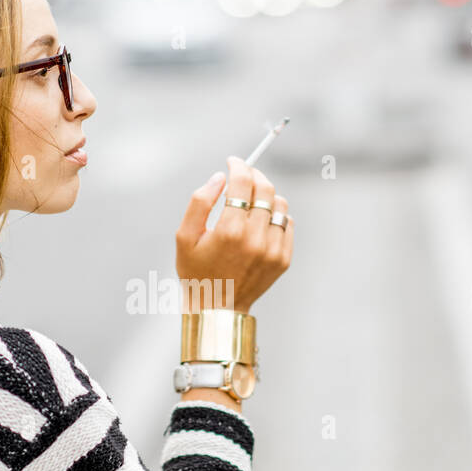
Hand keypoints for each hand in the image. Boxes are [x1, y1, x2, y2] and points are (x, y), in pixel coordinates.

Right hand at [175, 155, 292, 312]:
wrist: (218, 309)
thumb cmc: (196, 272)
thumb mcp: (184, 237)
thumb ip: (199, 202)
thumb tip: (220, 177)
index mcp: (229, 231)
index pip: (243, 183)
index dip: (238, 165)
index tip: (233, 161)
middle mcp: (255, 239)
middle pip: (265, 189)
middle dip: (254, 175)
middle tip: (243, 175)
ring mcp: (273, 250)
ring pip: (280, 204)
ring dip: (267, 194)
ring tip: (251, 199)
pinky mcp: (283, 259)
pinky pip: (287, 223)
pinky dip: (276, 215)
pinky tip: (261, 220)